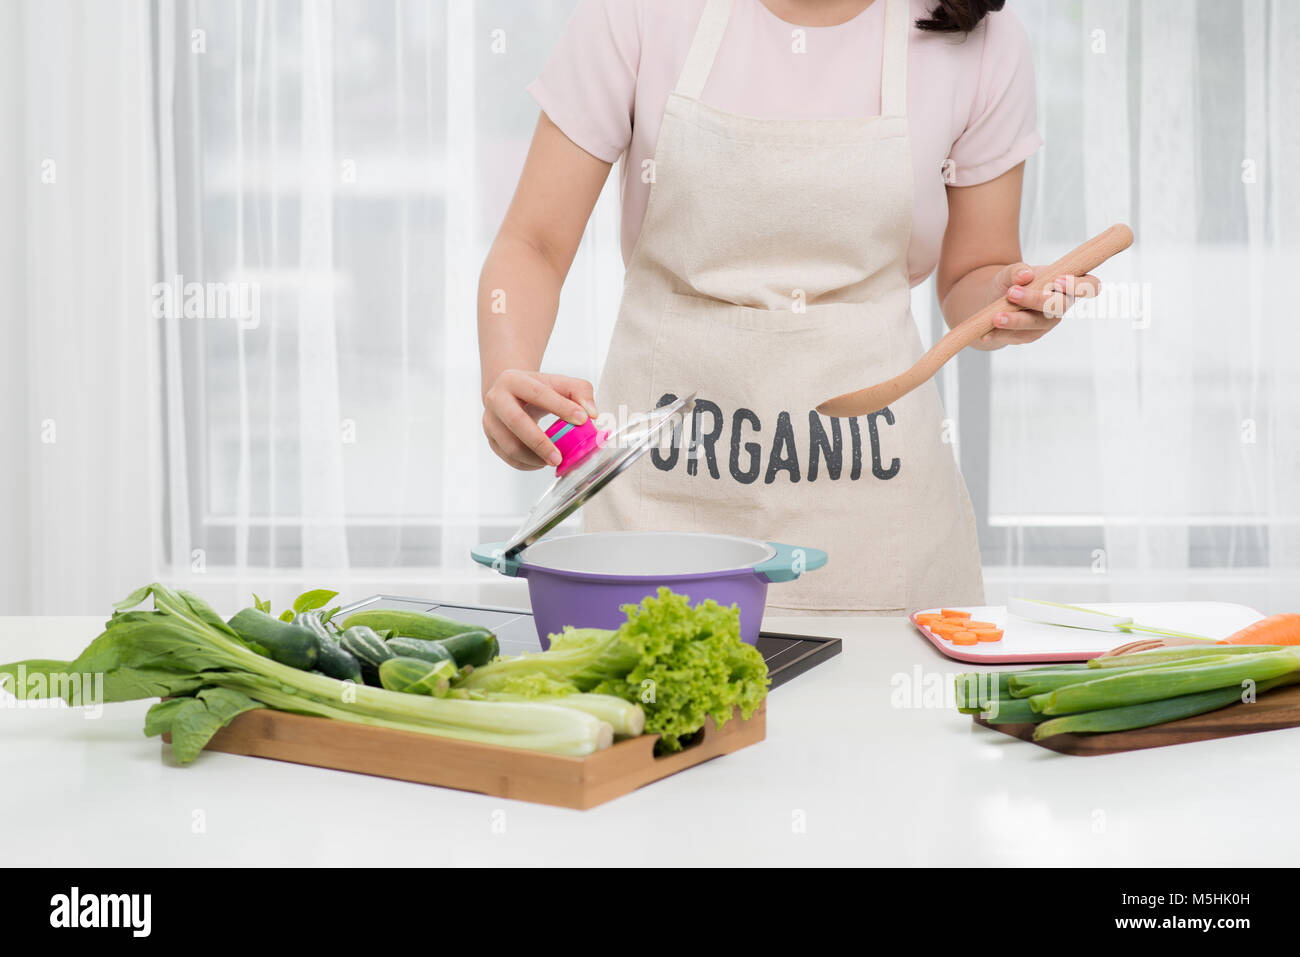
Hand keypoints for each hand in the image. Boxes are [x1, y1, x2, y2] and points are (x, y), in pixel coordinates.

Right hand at [482, 370, 597, 469]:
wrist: (510, 394)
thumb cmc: (537, 389)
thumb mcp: (559, 383)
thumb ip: (580, 392)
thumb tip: (591, 414)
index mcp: (512, 380)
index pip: (538, 393)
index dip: (561, 407)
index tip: (582, 419)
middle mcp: (495, 399)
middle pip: (516, 422)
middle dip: (540, 442)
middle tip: (559, 457)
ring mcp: (489, 421)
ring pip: (510, 446)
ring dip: (534, 458)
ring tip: (553, 460)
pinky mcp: (491, 439)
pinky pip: (508, 458)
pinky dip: (527, 464)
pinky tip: (541, 461)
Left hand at [977, 262, 1099, 348]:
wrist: (995, 300)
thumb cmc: (1012, 282)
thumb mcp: (1010, 272)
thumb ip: (1017, 270)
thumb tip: (1024, 274)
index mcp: (1066, 284)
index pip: (1090, 285)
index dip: (1079, 286)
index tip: (1058, 281)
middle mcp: (1061, 305)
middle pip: (1059, 306)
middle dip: (1036, 300)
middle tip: (1012, 293)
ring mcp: (1046, 323)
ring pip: (1036, 324)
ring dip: (1015, 321)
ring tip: (996, 317)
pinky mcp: (1030, 336)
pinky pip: (1017, 337)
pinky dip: (1000, 335)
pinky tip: (986, 333)